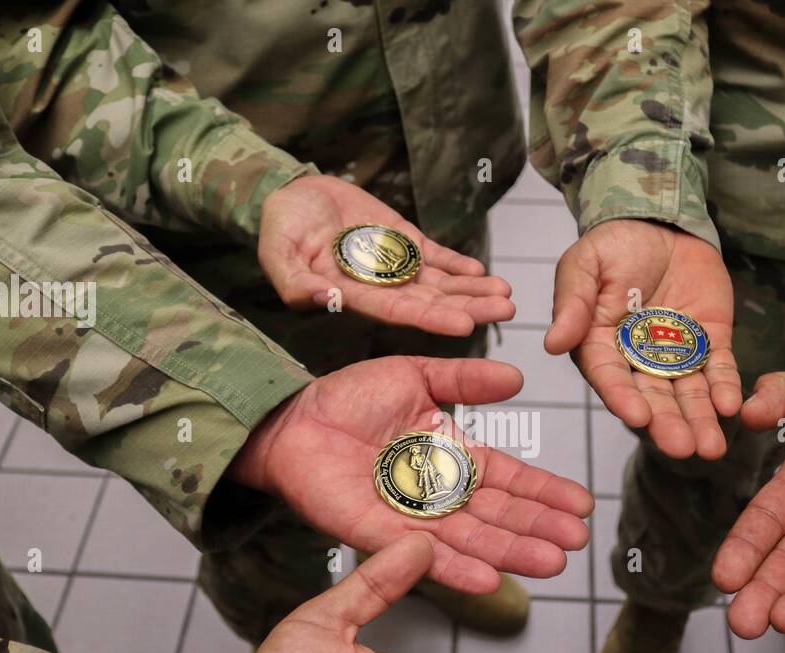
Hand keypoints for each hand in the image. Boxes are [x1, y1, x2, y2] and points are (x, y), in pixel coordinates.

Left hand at [230, 355, 594, 593]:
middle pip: (497, 515)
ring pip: (470, 540)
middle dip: (537, 529)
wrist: (290, 417)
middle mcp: (438, 494)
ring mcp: (410, 518)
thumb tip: (518, 377)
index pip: (508, 479)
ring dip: (510, 554)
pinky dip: (454, 569)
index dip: (544, 492)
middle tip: (576, 543)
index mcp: (451, 457)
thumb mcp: (415, 375)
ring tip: (550, 563)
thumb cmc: (346, 396)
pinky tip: (488, 580)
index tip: (581, 505)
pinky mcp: (376, 534)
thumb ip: (465, 381)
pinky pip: (420, 555)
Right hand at [258, 174, 513, 335]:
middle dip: (468, 306)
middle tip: (505, 310)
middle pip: (431, 302)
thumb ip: (297, 282)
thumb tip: (324, 300)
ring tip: (506, 294)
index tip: (465, 325)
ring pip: (440, 282)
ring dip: (473, 289)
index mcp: (354, 297)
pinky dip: (458, 263)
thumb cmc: (280, 229)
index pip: (399, 313)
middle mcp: (381, 287)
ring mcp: (394, 265)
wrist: (292, 196)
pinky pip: (435, 256)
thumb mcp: (279, 255)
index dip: (432, 319)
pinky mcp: (402, 240)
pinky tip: (481, 271)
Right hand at [549, 220, 739, 458]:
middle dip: (668, 423)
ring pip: (687, 393)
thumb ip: (573, 304)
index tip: (638, 417)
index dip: (623, 398)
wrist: (658, 221)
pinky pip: (719, 369)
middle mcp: (637, 359)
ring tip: (712, 447)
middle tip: (683, 448)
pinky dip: (726, 388)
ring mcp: (675, 353)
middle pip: (652, 397)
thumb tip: (552, 343)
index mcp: (600, 347)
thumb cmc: (614, 245)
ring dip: (699, 419)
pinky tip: (732, 407)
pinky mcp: (709, 342)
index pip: (610, 377)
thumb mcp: (585, 265)